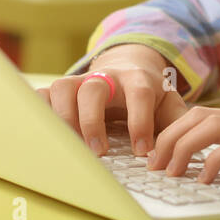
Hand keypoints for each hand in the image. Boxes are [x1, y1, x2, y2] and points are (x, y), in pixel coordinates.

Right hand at [36, 44, 189, 157]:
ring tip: (71, 146)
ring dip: (64, 117)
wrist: (129, 67)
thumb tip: (178, 150)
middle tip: (100, 152)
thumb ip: (177, 123)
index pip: (139, 94)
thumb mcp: (168, 103)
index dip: (140, 121)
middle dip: (93, 121)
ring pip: (64, 88)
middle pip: (93, 89)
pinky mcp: (63, 89)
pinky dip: (40, 111)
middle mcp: (106, 76)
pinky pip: (44, 93)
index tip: (142, 151)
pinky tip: (46, 134)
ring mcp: (81, 81)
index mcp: (137, 79)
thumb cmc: (149, 93)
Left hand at [145, 107, 219, 183]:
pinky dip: (212, 161)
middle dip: (168, 136)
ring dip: (181, 146)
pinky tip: (204, 179)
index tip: (161, 151)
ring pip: (209, 125)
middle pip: (198, 115)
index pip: (208, 114)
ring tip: (167, 171)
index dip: (179, 129)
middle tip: (151, 163)